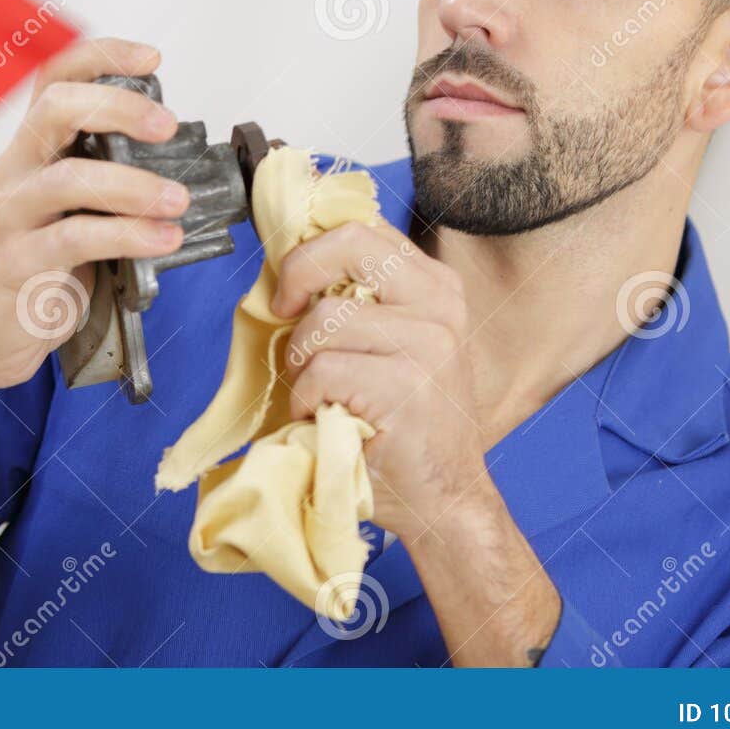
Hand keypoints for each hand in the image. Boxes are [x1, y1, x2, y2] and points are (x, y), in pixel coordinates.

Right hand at [0, 38, 188, 390]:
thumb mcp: (74, 213)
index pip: (55, 79)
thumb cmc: (38, 273)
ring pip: (69, 178)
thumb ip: (108, 181)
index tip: (151, 59)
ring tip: (177, 201)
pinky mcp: (17, 264)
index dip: (101, 57)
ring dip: (134, 186)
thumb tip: (178, 160)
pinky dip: (128, 235)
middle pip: (56, 109)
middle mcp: (15, 173)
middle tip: (167, 126)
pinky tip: (162, 240)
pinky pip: (75, 239)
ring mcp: (11, 217)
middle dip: (119, 107)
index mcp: (32, 152)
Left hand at [273, 221, 492, 543]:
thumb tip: (287, 264)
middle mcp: (439, 303)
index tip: (291, 286)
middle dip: (298, 276)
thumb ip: (358, 302)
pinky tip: (326, 419)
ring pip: (322, 321)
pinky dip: (307, 400)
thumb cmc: (404, 426)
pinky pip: (322, 370)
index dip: (311, 247)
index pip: (362, 229)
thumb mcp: (392, 346)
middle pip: (347, 245)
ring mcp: (428, 341)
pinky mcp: (405, 382)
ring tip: (321, 395)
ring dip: (301, 365)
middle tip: (285, 314)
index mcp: (435, 286)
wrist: (444, 499)